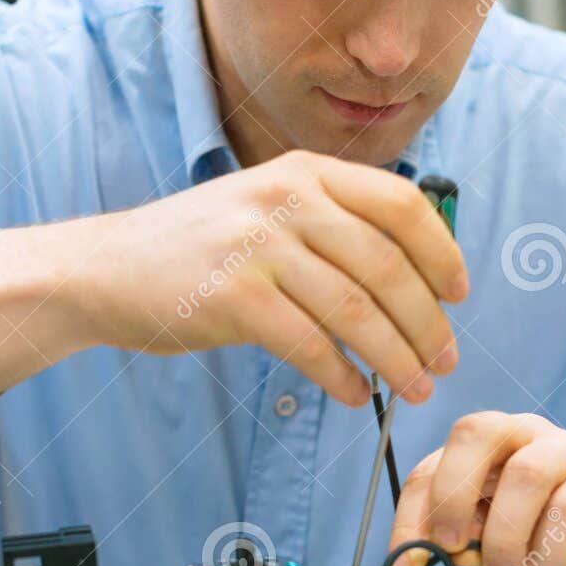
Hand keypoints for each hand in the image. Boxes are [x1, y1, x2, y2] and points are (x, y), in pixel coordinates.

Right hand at [0, 150, 466, 404]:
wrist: (105, 268)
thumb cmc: (198, 250)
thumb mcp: (266, 209)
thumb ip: (331, 225)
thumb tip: (415, 276)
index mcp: (305, 172)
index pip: (402, 203)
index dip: (442, 252)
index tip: (460, 294)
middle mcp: (286, 198)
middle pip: (388, 265)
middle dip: (428, 323)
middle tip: (446, 361)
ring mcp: (258, 245)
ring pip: (357, 310)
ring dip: (397, 359)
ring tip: (415, 388)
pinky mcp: (234, 297)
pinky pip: (311, 345)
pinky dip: (343, 376)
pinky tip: (354, 394)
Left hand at [387, 411, 565, 565]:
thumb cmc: (564, 541)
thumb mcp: (505, 556)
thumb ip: (471, 551)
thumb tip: (447, 555)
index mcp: (486, 452)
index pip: (431, 469)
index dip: (410, 518)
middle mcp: (523, 436)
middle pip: (473, 433)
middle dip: (450, 494)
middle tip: (450, 546)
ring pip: (524, 474)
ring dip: (506, 537)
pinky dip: (550, 549)